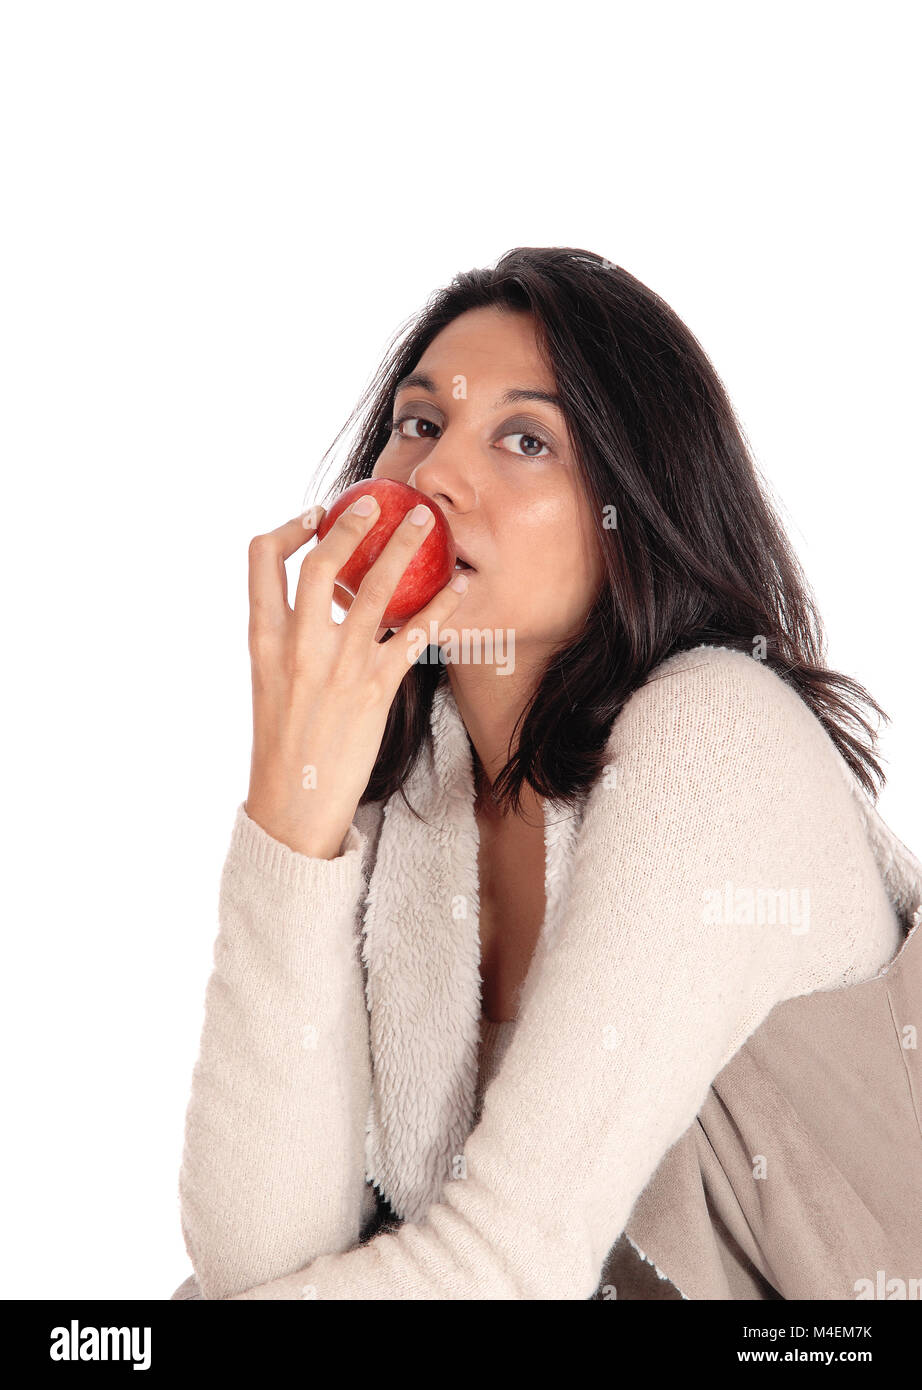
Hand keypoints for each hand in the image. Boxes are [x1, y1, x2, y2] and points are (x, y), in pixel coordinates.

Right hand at [243, 494, 468, 858]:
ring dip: (404, 548)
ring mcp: (338, 666)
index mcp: (261, 638)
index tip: (313, 518)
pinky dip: (440, 607)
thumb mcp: (268, 682)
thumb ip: (286, 638)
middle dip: (350, 524)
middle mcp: (297, 645)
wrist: (292, 804)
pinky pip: (414, 635)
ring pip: (375, 589)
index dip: (287, 528)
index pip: (262, 559)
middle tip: (375, 504)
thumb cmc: (282, 744)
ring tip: (424, 521)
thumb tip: (316, 602)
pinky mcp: (375, 690)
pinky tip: (458, 589)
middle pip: (321, 562)